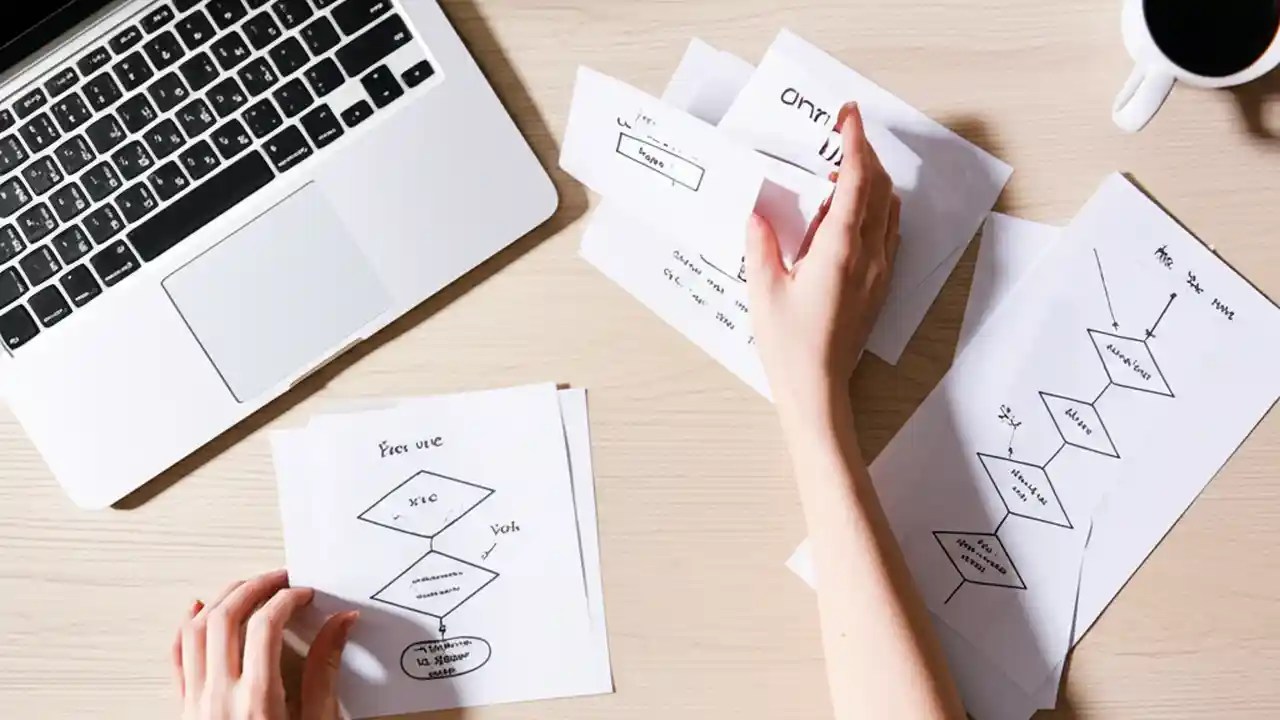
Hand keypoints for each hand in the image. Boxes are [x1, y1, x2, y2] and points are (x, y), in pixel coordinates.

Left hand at [172, 569, 358, 719]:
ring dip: (222, 599)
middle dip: (255, 587)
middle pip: (226, 618)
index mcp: (257, 700)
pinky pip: (177, 658)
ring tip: (248, 588)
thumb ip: (325, 672)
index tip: (305, 594)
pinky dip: (187, 628)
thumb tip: (341, 624)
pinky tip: (198, 612)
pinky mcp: (184, 710)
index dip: (288, 598)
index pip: (266, 625)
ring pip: (196, 631)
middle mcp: (219, 697)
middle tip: (280, 579)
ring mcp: (196, 703)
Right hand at [746, 102, 900, 418]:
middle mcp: (868, 256)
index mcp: (838, 250)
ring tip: (840, 173)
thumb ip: (762, 245)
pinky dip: (874, 209)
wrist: (818, 389)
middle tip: (842, 133)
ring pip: (888, 209)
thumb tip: (759, 213)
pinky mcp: (880, 286)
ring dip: (871, 182)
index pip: (856, 182)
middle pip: (880, 188)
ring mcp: (879, 271)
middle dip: (864, 154)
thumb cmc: (789, 345)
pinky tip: (849, 215)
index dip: (855, 143)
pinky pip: (887, 233)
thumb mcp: (763, 291)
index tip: (849, 116)